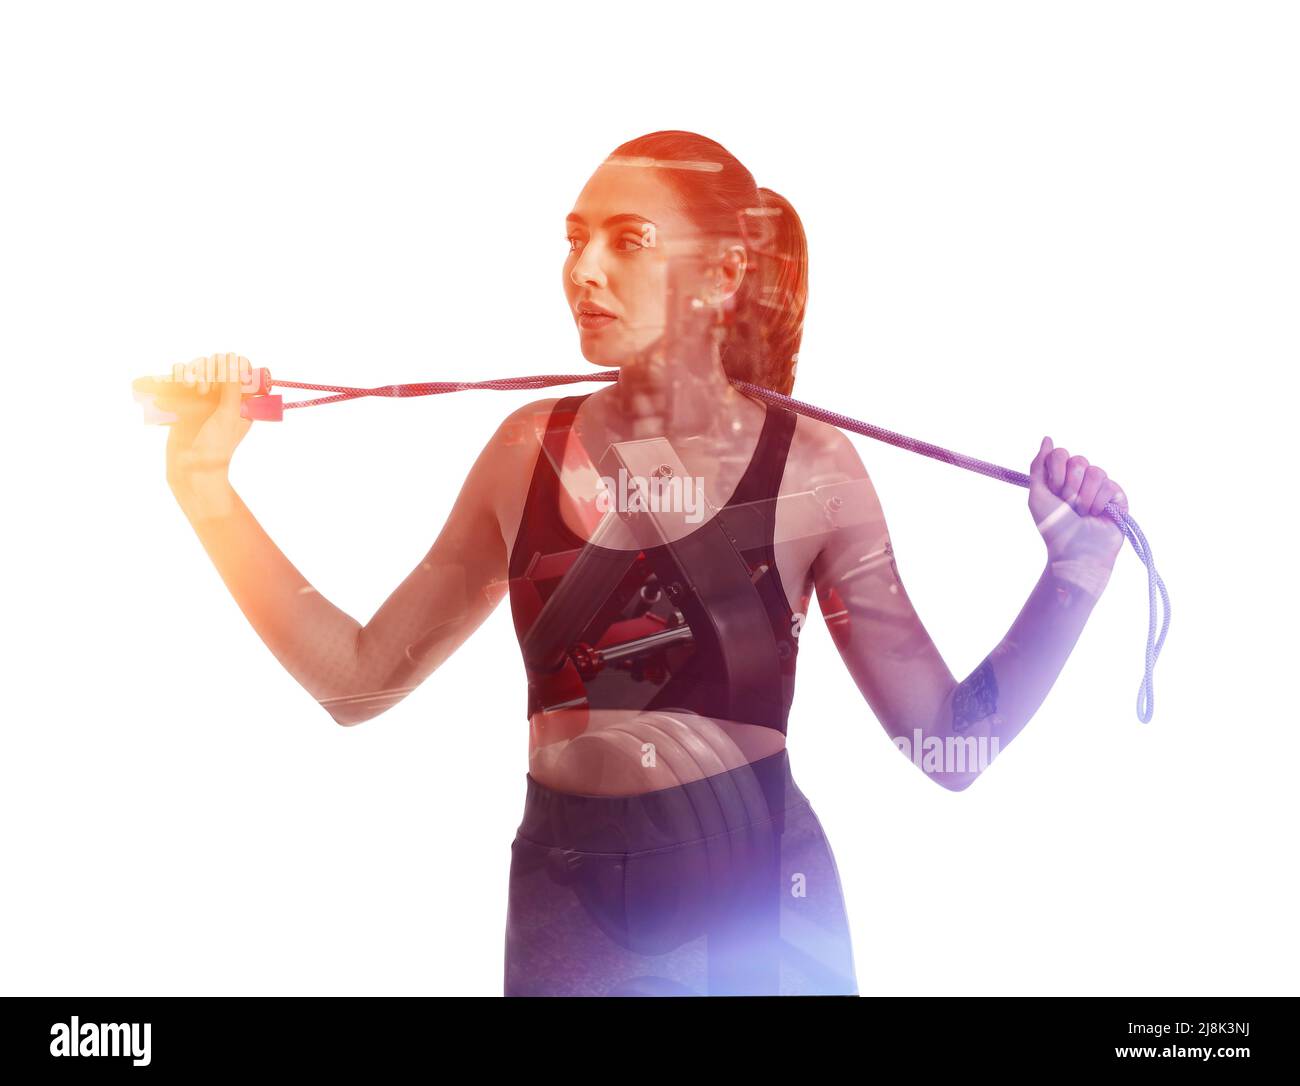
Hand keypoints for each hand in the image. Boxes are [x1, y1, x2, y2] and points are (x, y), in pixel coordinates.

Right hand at [163, 353, 253, 515]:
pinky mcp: (184, 402)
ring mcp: (203, 399)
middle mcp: (224, 397)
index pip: (242, 370)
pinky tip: (176, 386)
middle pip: (217, 366)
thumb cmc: (216, 445)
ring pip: (198, 370)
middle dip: (208, 370)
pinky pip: (180, 380)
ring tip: (189, 387)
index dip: (232, 365)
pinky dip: (177, 377)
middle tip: (203, 389)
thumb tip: (234, 362)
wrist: (190, 467)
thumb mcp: (228, 416)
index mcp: (243, 401)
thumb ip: (232, 389)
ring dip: (192, 372)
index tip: (223, 374)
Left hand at [1029, 436, 1126, 568]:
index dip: (1056, 470)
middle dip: (1070, 486)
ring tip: (1083, 513)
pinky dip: (1099, 502)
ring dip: (1084, 496)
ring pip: (1096, 471)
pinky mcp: (1118, 497)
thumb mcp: (1037, 495)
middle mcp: (1081, 481)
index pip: (1061, 454)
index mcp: (1061, 479)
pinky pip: (1110, 485)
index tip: (1054, 489)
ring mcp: (1100, 488)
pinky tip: (1097, 515)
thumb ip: (1039, 466)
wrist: (1076, 551)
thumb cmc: (1054, 526)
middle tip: (1068, 505)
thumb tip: (1048, 439)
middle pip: (1078, 461)